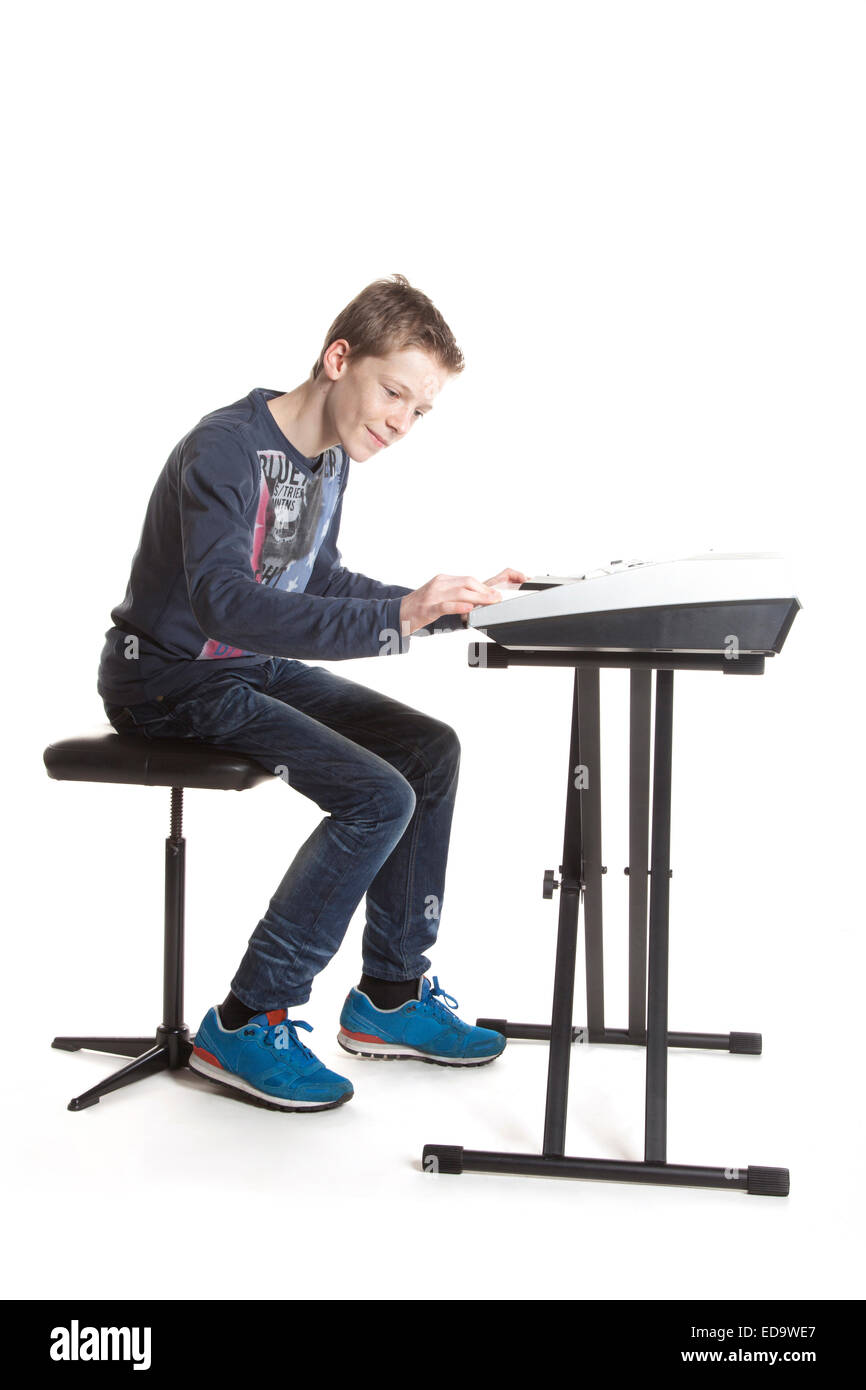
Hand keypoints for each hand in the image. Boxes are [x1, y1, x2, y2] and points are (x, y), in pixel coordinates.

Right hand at [399, 568, 528, 634]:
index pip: (469, 579)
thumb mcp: (439, 597)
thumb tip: (477, 601)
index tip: (497, 593)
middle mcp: (439, 584)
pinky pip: (444, 605)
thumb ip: (456, 596)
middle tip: (498, 599)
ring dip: (478, 598)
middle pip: (467, 583)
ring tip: (491, 602)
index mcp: (443, 580)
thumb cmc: (419, 607)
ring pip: (459, 592)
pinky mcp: (426, 608)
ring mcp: (432, 595)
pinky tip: (468, 609)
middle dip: (486, 591)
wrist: (397, 613)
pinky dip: (458, 606)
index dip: (486, 586)